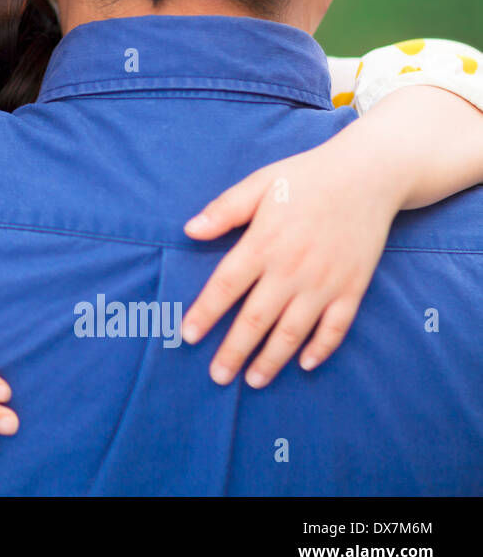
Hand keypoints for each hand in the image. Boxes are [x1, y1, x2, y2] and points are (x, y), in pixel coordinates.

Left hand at [180, 145, 400, 387]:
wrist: (368, 175)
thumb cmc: (306, 178)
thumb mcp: (260, 184)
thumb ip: (224, 210)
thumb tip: (189, 230)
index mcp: (264, 244)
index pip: (226, 287)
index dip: (205, 313)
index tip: (187, 336)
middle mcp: (292, 269)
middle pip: (256, 319)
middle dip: (234, 351)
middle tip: (217, 376)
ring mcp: (325, 282)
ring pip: (293, 331)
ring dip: (272, 359)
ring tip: (253, 381)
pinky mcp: (353, 287)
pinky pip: (336, 327)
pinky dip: (321, 348)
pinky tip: (304, 364)